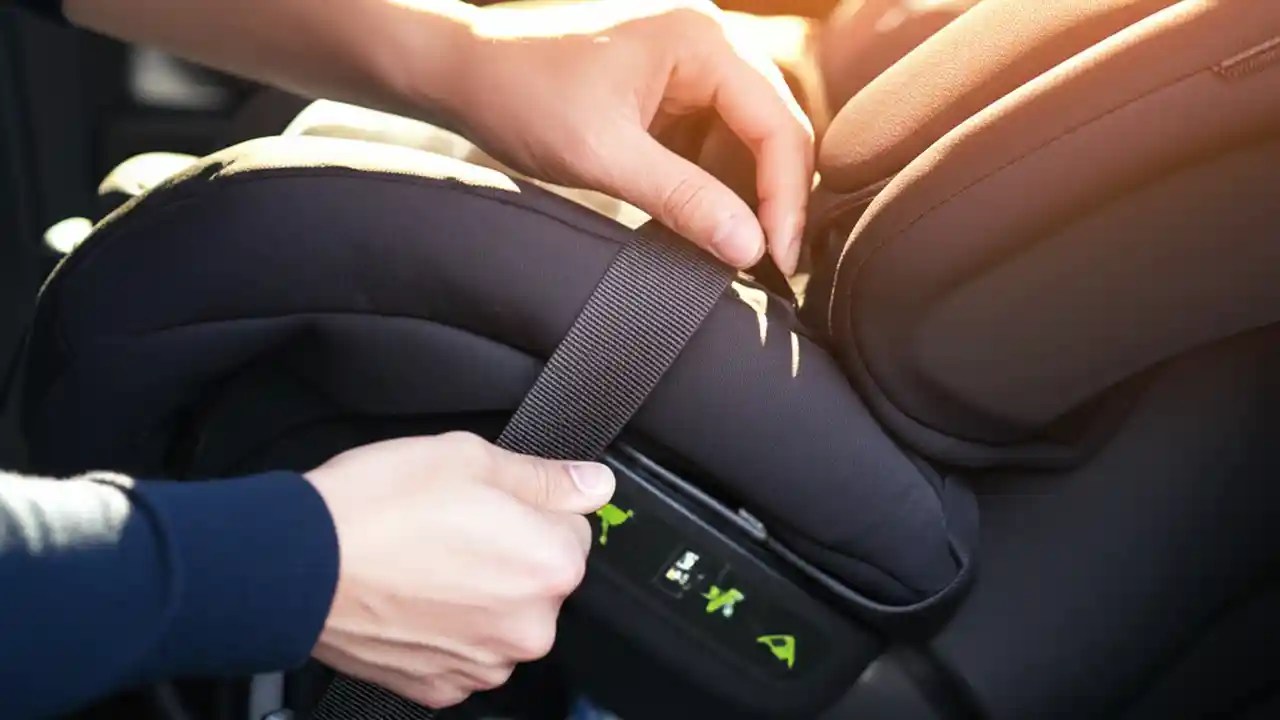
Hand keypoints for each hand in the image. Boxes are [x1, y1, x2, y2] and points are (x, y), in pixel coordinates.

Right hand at [304, 433, 614, 708]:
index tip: (491, 504)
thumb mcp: (470, 458)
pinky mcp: (440, 688)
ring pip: (501, 619)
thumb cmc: (378, 505)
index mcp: (550, 565)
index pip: (573, 529)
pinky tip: (410, 596)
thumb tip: (593, 484)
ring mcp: (484, 665)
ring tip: (424, 561)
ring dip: (478, 596)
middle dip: (508, 556)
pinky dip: (445, 629)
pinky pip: (462, 652)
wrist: (296, 563)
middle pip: (540, 581)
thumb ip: (545, 478)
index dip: (531, 509)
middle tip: (451, 528)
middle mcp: (530, 627)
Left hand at [438, 0, 814, 273]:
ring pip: (749, 139)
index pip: (776, 126)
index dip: (786, 199)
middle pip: (775, 129)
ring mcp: (690, 64)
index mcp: (702, 40)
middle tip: (772, 266)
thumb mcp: (603, 155)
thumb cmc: (521, 96)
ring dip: (749, 194)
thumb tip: (750, 249)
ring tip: (743, 252)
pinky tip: (709, 222)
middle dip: (776, 199)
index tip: (776, 261)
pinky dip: (717, 184)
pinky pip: (714, 140)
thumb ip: (683, 200)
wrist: (460, 72)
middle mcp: (708, 41)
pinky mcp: (670, 89)